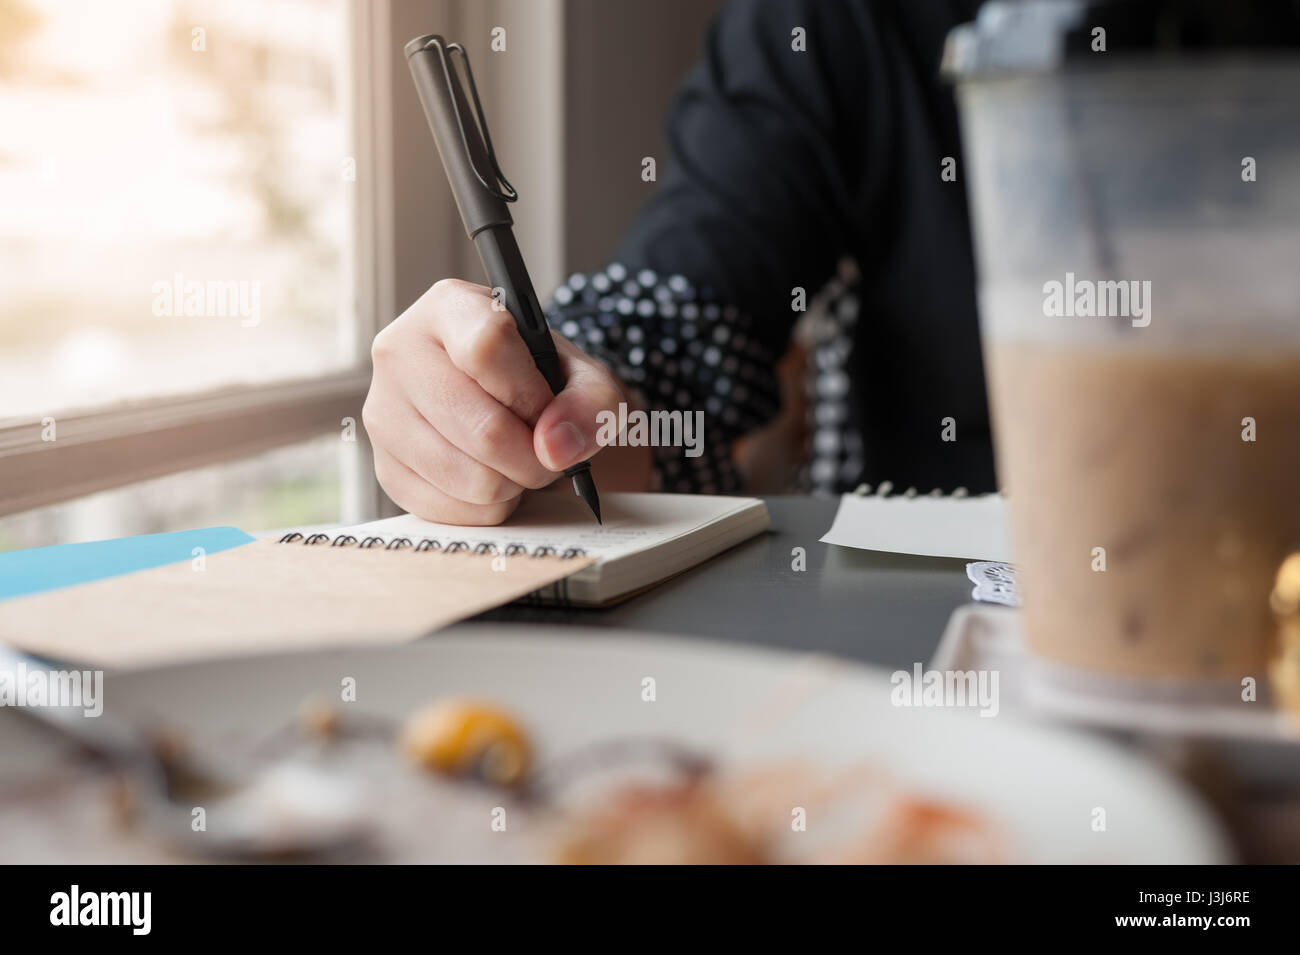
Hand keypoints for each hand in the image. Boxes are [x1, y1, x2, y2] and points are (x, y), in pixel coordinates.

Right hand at [362, 279, 626, 524]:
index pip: (486, 347)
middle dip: (534, 455)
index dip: (530, 393)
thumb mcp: (584, 376)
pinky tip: (490, 475)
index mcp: (448, 307)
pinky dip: (489, 505)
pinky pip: (454, 511)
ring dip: (515, 484)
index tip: (547, 409)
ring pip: (471, 478)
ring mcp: (383, 414)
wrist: (505, 406)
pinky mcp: (385, 468)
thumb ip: (591, 402)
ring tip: (517, 458)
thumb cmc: (540, 380)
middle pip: (483, 428)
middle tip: (546, 450)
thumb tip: (555, 447)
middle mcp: (401, 354)